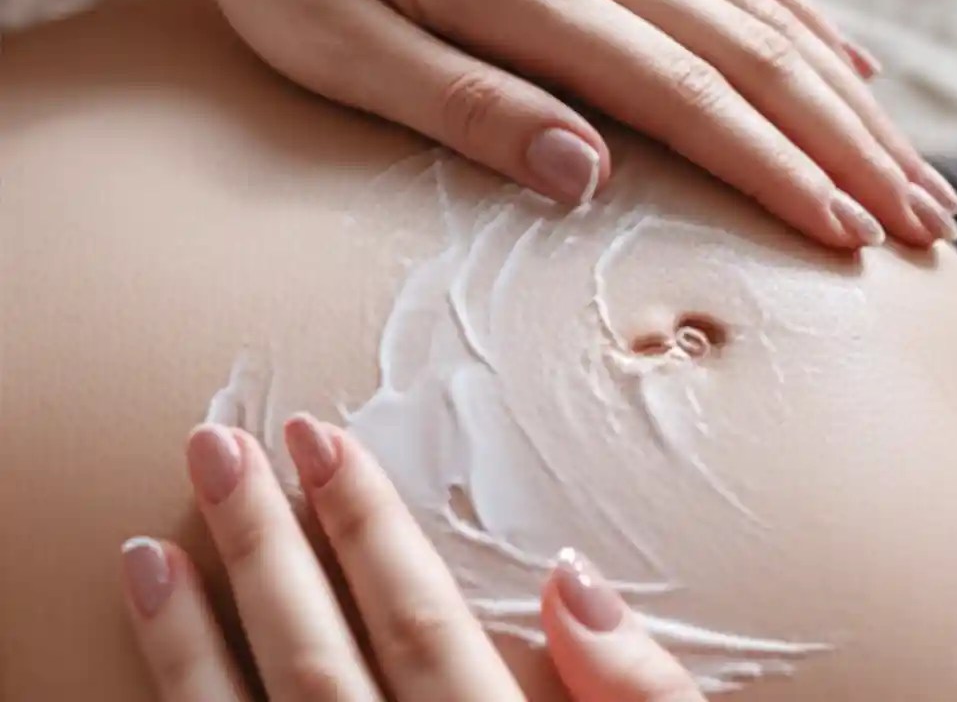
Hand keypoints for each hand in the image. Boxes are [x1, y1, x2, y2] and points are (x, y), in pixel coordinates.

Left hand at [121, 417, 707, 700]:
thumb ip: (641, 691)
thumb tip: (573, 581)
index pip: (418, 625)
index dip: (366, 528)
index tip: (319, 443)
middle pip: (318, 666)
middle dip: (264, 551)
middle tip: (216, 449)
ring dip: (188, 647)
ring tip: (150, 553)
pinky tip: (163, 685)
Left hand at [209, 0, 956, 248]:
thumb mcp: (336, 41)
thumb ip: (461, 103)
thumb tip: (584, 172)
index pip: (688, 98)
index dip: (776, 170)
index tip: (847, 235)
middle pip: (758, 61)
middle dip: (850, 149)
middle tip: (925, 224)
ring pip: (769, 19)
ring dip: (849, 102)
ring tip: (915, 173)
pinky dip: (808, 25)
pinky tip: (854, 68)